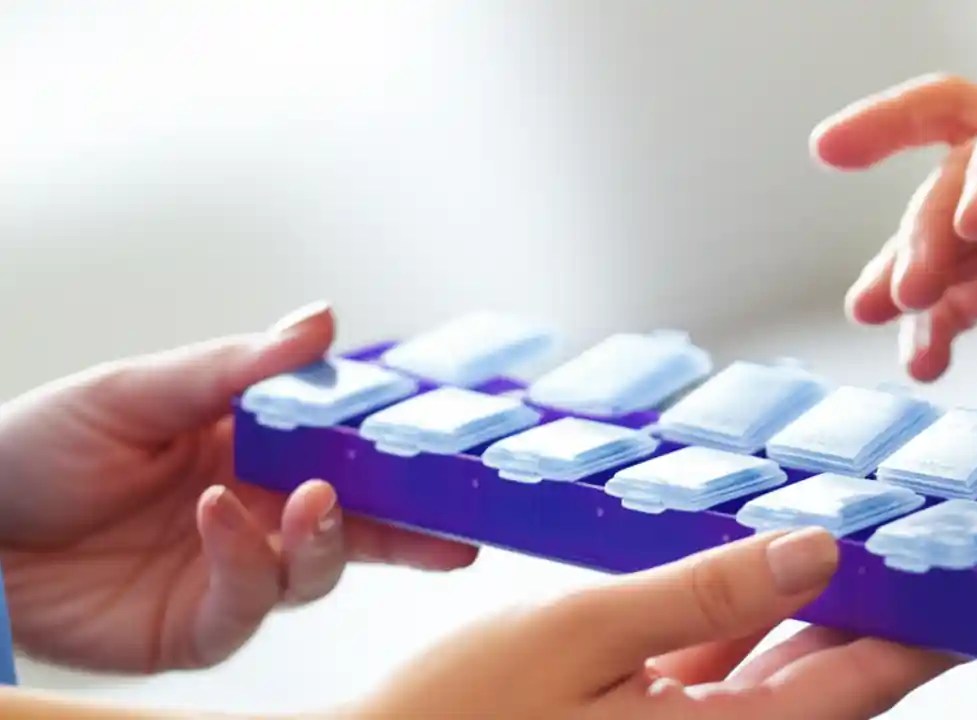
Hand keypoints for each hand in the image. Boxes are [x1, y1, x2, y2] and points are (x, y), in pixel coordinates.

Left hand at [0, 303, 476, 672]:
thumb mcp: (139, 391)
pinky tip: (219, 518)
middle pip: (359, 525)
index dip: (403, 454)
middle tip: (441, 514)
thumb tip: (321, 322)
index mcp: (254, 448)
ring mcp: (233, 571)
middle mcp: (258, 511)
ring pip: (318, 570)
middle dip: (412, 525)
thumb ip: (234, 367)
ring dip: (327, 538)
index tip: (453, 448)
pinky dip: (248, 562)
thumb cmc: (41, 447)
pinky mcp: (198, 626)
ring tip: (310, 499)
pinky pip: (249, 604)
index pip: (348, 452)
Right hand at [353, 528, 956, 718]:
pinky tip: (758, 576)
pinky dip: (747, 625)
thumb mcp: (580, 633)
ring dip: (820, 615)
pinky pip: (723, 676)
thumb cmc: (458, 712)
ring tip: (866, 548)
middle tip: (939, 549)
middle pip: (828, 686)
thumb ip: (704, 593)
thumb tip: (814, 552)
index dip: (924, 631)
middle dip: (883, 616)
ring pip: (780, 678)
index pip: (853, 687)